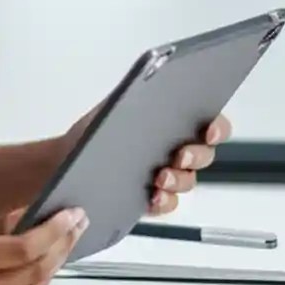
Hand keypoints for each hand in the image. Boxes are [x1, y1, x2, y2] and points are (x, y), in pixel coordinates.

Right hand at [0, 202, 88, 284]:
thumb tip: (24, 217)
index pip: (23, 247)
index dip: (54, 231)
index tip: (72, 213)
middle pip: (35, 270)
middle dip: (63, 243)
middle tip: (79, 221)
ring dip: (55, 263)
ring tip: (68, 239)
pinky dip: (37, 282)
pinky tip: (45, 263)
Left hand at [60, 106, 232, 215]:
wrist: (67, 160)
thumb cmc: (93, 132)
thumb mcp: (113, 108)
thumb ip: (135, 96)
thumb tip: (149, 81)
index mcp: (172, 125)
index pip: (210, 124)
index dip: (217, 127)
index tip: (209, 130)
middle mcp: (175, 150)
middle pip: (204, 155)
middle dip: (196, 156)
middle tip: (180, 155)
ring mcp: (166, 176)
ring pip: (187, 181)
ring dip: (178, 180)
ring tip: (160, 177)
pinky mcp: (152, 198)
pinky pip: (168, 203)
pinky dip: (164, 201)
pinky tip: (153, 196)